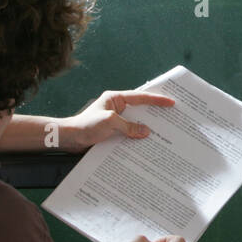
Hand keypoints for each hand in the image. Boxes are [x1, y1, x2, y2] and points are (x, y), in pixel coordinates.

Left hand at [59, 89, 175, 151]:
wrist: (68, 139)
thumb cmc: (85, 125)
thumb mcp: (109, 123)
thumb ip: (129, 126)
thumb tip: (146, 131)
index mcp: (116, 98)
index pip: (140, 97)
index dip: (156, 100)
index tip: (171, 102)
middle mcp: (117, 107)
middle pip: (140, 109)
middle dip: (155, 113)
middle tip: (172, 116)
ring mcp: (115, 120)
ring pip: (136, 122)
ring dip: (146, 127)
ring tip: (163, 132)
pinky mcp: (113, 132)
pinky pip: (129, 133)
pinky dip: (137, 137)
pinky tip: (146, 144)